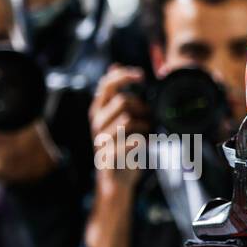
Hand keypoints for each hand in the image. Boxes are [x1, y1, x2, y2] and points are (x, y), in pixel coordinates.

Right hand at [90, 65, 150, 187]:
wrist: (116, 181)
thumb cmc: (121, 148)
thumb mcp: (117, 118)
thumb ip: (117, 95)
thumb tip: (115, 65)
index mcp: (98, 111)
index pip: (107, 85)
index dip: (123, 76)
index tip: (141, 74)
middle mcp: (97, 123)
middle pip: (122, 101)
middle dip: (142, 107)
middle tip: (149, 118)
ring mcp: (101, 139)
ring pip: (128, 120)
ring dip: (145, 126)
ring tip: (147, 135)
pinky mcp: (109, 155)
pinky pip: (132, 141)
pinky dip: (143, 142)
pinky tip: (145, 146)